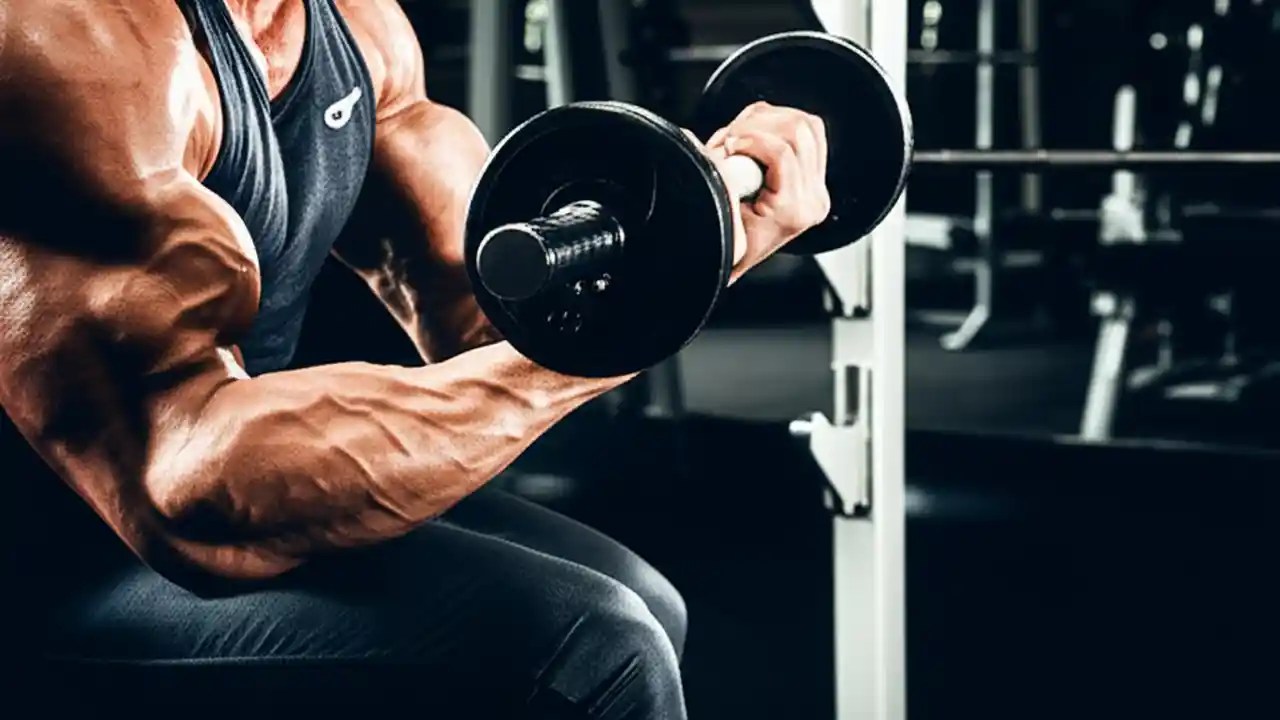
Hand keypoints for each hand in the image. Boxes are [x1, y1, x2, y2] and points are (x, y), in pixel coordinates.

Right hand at [690, 101, 830, 282]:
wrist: (732, 259)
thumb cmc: (722, 243)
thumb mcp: (717, 212)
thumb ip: (722, 181)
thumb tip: (720, 153)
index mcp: (791, 211)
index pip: (781, 152)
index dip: (747, 140)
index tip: (725, 147)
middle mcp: (811, 200)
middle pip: (798, 129)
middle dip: (756, 126)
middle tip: (730, 142)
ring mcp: (817, 188)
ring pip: (805, 124)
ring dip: (766, 123)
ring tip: (740, 140)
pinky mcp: (815, 176)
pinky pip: (809, 130)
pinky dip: (777, 124)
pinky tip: (753, 140)